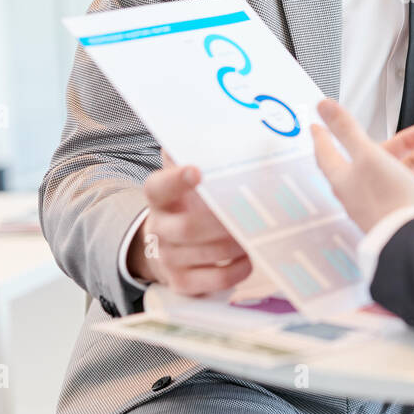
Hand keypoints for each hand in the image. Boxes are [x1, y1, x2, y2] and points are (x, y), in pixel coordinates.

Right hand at [127, 152, 251, 294]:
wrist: (166, 245)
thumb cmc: (189, 204)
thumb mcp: (188, 179)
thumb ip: (196, 155)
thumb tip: (224, 131)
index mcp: (160, 197)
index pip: (159, 186)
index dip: (176, 180)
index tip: (197, 171)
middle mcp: (159, 227)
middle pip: (188, 227)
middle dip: (223, 222)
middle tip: (249, 214)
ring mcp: (168, 257)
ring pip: (206, 254)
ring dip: (236, 243)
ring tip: (255, 233)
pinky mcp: (181, 282)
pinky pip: (214, 280)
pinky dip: (237, 270)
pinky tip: (247, 258)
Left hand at [311, 99, 413, 232]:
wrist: (413, 238)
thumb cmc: (389, 198)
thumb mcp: (368, 154)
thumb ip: (346, 129)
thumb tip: (323, 106)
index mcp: (342, 179)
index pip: (324, 153)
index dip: (321, 135)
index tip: (316, 126)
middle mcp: (352, 196)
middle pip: (345, 166)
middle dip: (349, 148)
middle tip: (344, 136)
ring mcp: (370, 209)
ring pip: (368, 179)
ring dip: (379, 163)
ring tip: (388, 153)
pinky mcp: (388, 218)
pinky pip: (388, 192)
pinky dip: (397, 180)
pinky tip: (410, 179)